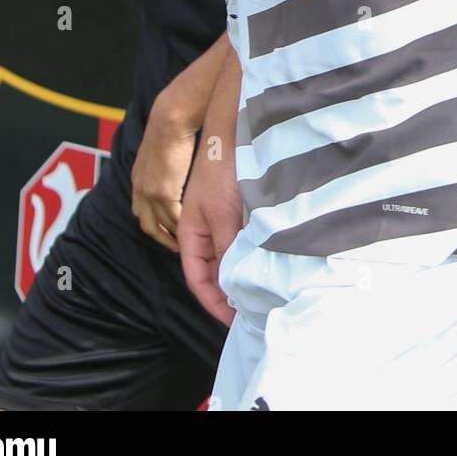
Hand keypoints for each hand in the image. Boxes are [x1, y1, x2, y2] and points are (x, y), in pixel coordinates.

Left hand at [131, 101, 199, 250]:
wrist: (170, 120)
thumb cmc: (171, 127)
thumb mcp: (160, 151)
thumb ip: (164, 164)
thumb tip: (177, 168)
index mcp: (139, 179)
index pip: (142, 211)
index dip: (155, 223)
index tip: (169, 230)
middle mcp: (140, 189)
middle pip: (148, 224)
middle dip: (162, 238)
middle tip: (178, 245)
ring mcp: (150, 193)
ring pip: (162, 225)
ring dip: (174, 235)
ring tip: (189, 242)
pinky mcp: (163, 193)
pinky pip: (174, 218)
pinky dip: (183, 226)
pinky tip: (195, 228)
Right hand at [178, 139, 243, 327]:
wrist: (233, 133)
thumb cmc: (222, 170)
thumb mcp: (223, 214)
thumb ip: (225, 249)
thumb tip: (230, 286)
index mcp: (190, 234)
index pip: (198, 281)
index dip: (214, 305)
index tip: (233, 322)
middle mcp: (203, 231)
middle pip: (212, 273)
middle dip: (228, 295)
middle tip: (252, 312)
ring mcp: (219, 220)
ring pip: (228, 258)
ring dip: (240, 275)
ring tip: (260, 293)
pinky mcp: (236, 211)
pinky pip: (240, 241)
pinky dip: (250, 256)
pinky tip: (266, 262)